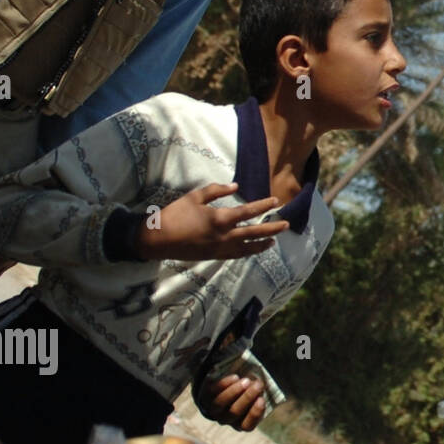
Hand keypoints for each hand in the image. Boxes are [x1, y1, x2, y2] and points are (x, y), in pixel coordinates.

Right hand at [136, 183, 288, 261]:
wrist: (157, 240)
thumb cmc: (174, 215)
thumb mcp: (194, 197)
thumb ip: (216, 190)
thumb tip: (235, 186)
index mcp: (220, 219)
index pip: (248, 212)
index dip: (263, 206)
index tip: (276, 202)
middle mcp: (224, 236)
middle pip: (254, 232)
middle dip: (272, 228)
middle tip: (286, 225)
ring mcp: (220, 248)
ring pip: (247, 247)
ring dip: (262, 243)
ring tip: (274, 241)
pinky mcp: (213, 256)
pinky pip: (236, 255)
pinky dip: (247, 252)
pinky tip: (252, 249)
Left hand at [200, 374, 266, 430]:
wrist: (230, 386)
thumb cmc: (249, 392)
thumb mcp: (257, 396)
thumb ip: (260, 395)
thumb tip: (263, 387)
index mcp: (240, 423)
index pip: (247, 425)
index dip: (254, 414)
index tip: (262, 399)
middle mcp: (226, 419)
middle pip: (234, 412)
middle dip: (247, 397)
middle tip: (258, 384)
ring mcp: (214, 409)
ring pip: (221, 403)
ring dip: (234, 391)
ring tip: (246, 380)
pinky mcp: (206, 396)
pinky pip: (213, 392)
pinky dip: (224, 384)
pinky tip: (235, 377)